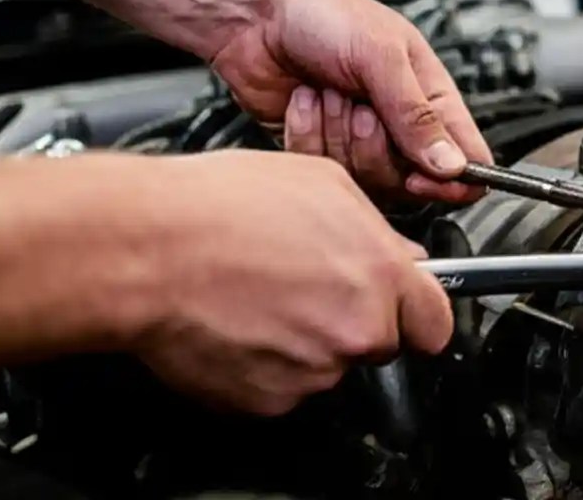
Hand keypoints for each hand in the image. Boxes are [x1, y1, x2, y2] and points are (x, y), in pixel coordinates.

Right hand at [128, 150, 451, 415]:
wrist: (146, 249)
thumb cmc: (219, 206)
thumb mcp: (319, 181)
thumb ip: (373, 227)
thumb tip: (399, 255)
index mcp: (379, 275)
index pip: (435, 323)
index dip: (418, 313)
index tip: (405, 309)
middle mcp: (354, 329)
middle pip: (378, 342)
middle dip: (353, 319)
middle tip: (304, 283)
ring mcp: (312, 371)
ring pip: (327, 364)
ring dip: (305, 338)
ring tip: (258, 292)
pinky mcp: (267, 400)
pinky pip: (281, 385)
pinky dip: (265, 362)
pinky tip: (239, 320)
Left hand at [207, 0, 490, 201]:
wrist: (258, 11)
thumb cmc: (326, 13)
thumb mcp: (382, 56)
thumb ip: (417, 115)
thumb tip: (454, 165)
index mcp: (430, 97)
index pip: (465, 159)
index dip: (452, 181)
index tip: (423, 178)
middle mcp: (398, 124)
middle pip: (407, 180)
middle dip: (376, 148)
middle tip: (360, 106)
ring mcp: (358, 139)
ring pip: (362, 178)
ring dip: (338, 134)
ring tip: (330, 92)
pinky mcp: (319, 147)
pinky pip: (320, 168)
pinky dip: (307, 133)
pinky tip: (304, 99)